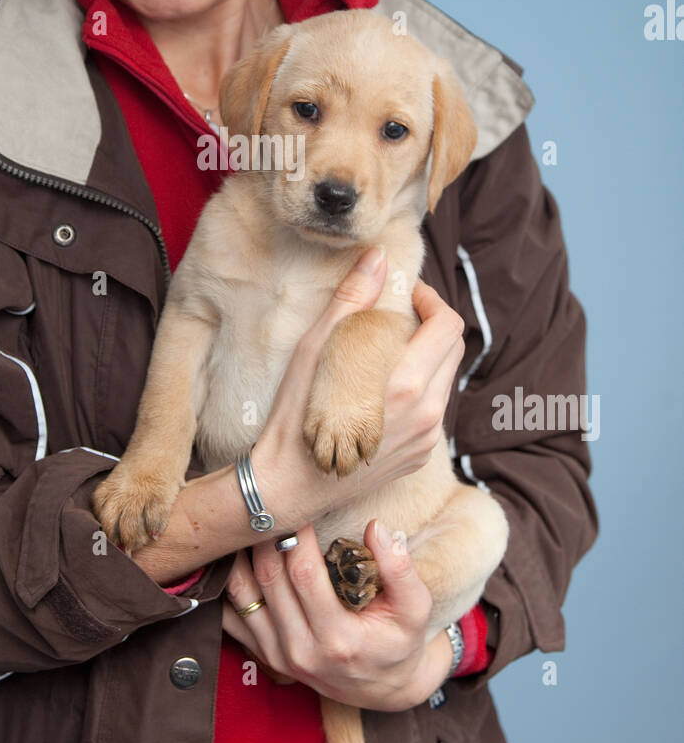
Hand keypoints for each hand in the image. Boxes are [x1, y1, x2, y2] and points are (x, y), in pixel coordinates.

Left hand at [221, 520, 454, 710]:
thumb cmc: (399, 643)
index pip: (305, 574)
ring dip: (242, 554)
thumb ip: (401, 570)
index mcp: (338, 639)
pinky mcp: (264, 656)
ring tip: (254, 524)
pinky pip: (231, 615)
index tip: (302, 507)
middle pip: (269, 578)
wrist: (384, 690)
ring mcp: (277, 656)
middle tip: (274, 506)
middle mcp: (301, 650)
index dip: (298, 535)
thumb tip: (376, 529)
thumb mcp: (415, 610)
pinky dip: (228, 582)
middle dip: (268, 536)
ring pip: (243, 593)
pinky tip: (236, 556)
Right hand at [252, 248, 465, 528]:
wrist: (288, 485)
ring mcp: (427, 440)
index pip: (449, 327)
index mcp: (406, 385)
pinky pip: (433, 410)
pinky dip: (418, 388)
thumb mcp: (315, 349)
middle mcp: (427, 415)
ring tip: (385, 351)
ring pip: (445, 380)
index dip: (432, 300)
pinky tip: (381, 388)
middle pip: (454, 350)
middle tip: (399, 315)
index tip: (408, 294)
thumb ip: (352, 300)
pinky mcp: (420, 458)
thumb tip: (377, 257)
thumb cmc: (294, 415)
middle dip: (433, 324)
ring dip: (426, 356)